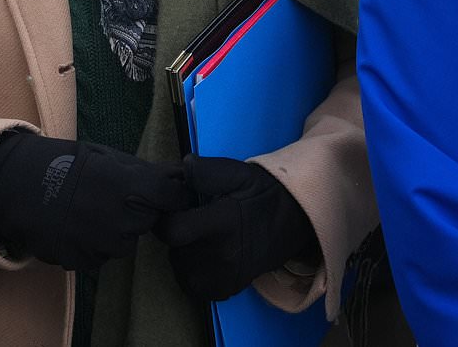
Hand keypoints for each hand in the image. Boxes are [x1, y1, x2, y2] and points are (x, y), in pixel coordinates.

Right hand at [0, 132, 185, 270]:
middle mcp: (120, 220)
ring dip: (117, 231)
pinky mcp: (82, 262)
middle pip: (149, 222)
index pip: (174, 197)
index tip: (162, 191)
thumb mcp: (106, 156)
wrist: (14, 184)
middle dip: (139, 210)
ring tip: (91, 211)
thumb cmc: (62, 162)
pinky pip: (101, 257)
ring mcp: (101, 245)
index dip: (170, 194)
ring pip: (126, 243)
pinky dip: (94, 245)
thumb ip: (144, 170)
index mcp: (130, 187)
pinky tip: (77, 226)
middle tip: (113, 197)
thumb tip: (181, 173)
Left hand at [158, 155, 318, 301]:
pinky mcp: (228, 289)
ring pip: (182, 269)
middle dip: (176, 235)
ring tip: (200, 237)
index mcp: (221, 223)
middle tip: (191, 220)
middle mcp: (222, 255)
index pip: (172, 230)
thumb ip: (207, 171)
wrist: (293, 220)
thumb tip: (183, 167)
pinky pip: (195, 286)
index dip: (165, 219)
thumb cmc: (260, 193)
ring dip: (183, 254)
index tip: (173, 210)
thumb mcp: (237, 173)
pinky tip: (206, 254)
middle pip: (175, 251)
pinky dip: (194, 272)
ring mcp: (225, 277)